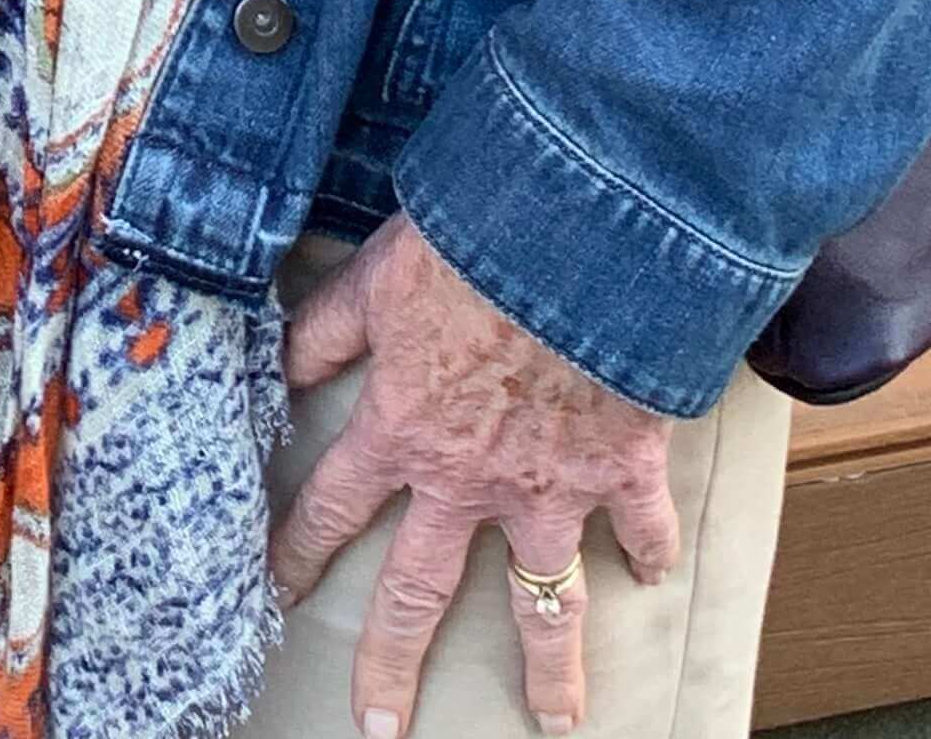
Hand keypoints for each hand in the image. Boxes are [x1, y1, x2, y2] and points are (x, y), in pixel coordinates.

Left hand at [271, 213, 681, 736]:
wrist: (576, 240)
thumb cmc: (470, 243)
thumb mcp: (376, 274)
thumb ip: (329, 326)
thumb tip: (278, 357)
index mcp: (400, 427)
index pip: (333, 504)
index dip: (300, 548)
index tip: (279, 591)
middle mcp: (468, 477)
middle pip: (420, 591)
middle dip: (393, 663)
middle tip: (381, 728)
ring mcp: (549, 485)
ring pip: (545, 599)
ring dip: (552, 665)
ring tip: (557, 720)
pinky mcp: (623, 468)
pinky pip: (641, 526)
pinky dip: (652, 551)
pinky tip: (653, 579)